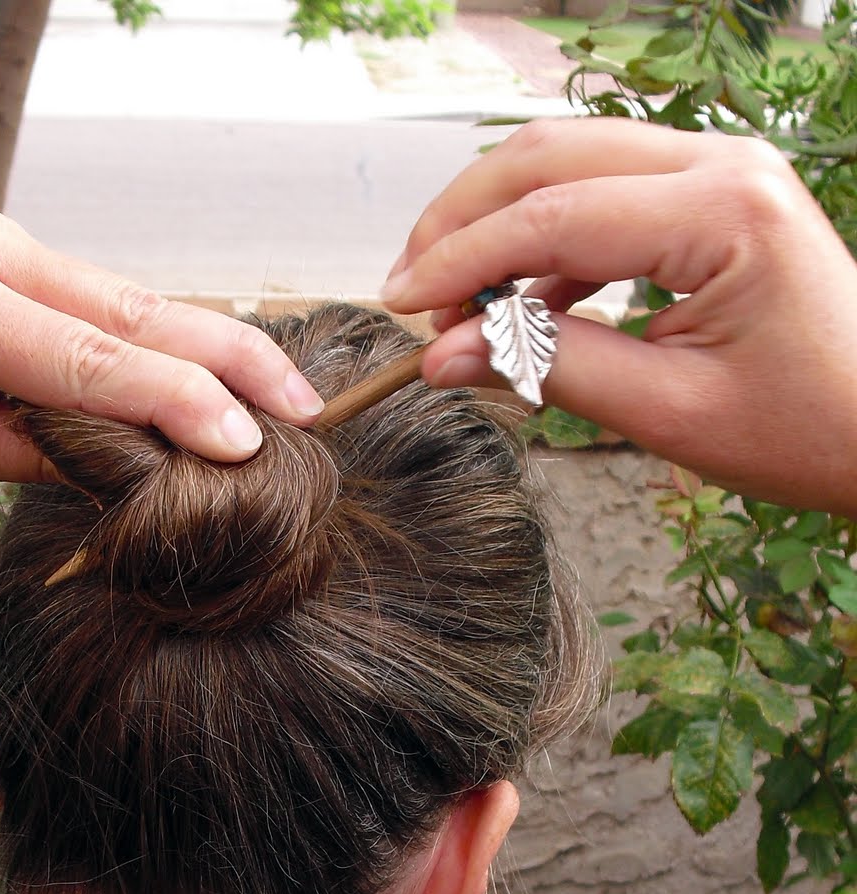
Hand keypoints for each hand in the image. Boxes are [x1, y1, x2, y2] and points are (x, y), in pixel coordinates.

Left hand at [0, 203, 322, 482]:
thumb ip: (30, 448)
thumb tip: (136, 463)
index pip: (89, 362)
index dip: (178, 404)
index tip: (246, 444)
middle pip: (132, 310)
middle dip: (228, 360)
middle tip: (304, 409)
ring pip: (128, 298)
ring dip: (210, 347)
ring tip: (281, 396)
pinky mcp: (6, 242)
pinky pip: (99, 297)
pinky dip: (159, 338)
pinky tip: (214, 371)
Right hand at [383, 121, 856, 516]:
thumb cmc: (805, 428)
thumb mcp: (667, 412)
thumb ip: (548, 370)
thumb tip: (443, 357)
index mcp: (720, 210)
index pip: (551, 216)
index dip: (459, 261)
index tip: (397, 306)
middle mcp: (722, 163)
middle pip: (549, 156)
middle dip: (464, 221)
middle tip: (409, 294)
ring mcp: (722, 169)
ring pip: (571, 161)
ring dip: (500, 223)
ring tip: (454, 306)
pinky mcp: (717, 194)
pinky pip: (607, 191)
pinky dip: (548, 240)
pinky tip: (518, 303)